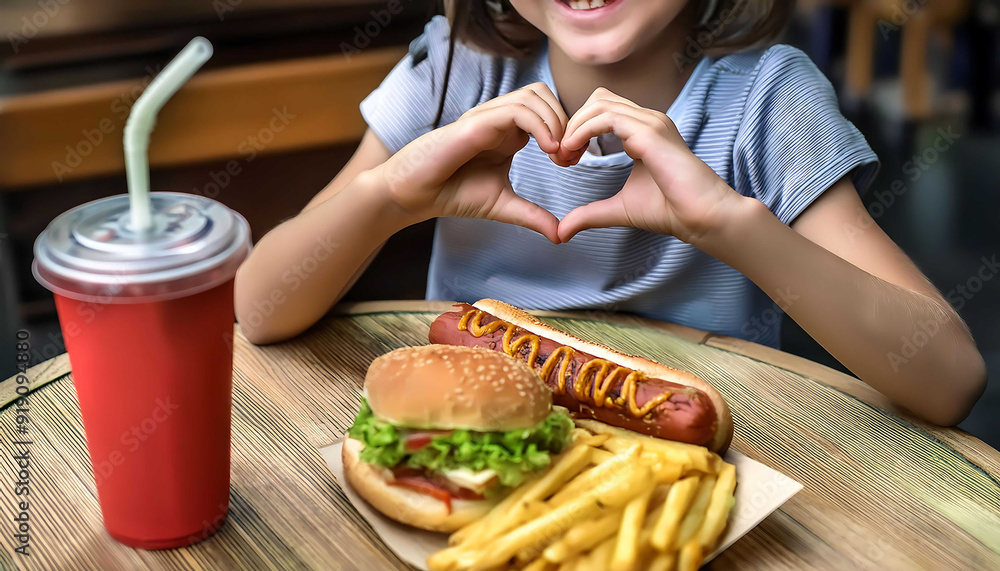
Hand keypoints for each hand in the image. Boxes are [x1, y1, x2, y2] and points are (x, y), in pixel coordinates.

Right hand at [374, 83, 568, 242]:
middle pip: (544, 93)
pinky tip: (548, 150)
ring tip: (559, 154)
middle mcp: (498, 119)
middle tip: (570, 156)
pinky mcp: (475, 123)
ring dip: (555, 121)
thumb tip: (562, 236)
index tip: (572, 162)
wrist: (414, 195)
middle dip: (566, 120)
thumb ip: (532, 216)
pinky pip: (516, 110)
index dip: (567, 130)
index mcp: (507, 133)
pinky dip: (540, 125)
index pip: (547, 109)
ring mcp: (486, 117)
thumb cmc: (452, 194)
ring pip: (533, 95)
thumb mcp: (503, 206)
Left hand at [556, 88, 744, 245]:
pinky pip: (606, 118)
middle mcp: (648, 120)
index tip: (565, 159)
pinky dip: (583, 131)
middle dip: (572, 124)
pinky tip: (574, 152)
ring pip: (599, 104)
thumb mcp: (618, 209)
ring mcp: (651, 122)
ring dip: (574, 127)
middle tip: (562, 157)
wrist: (702, 217)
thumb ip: (590, 214)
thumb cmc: (669, 211)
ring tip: (565, 155)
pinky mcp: (650, 132)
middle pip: (597, 99)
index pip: (602, 110)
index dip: (577, 129)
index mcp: (643, 131)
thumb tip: (561, 232)